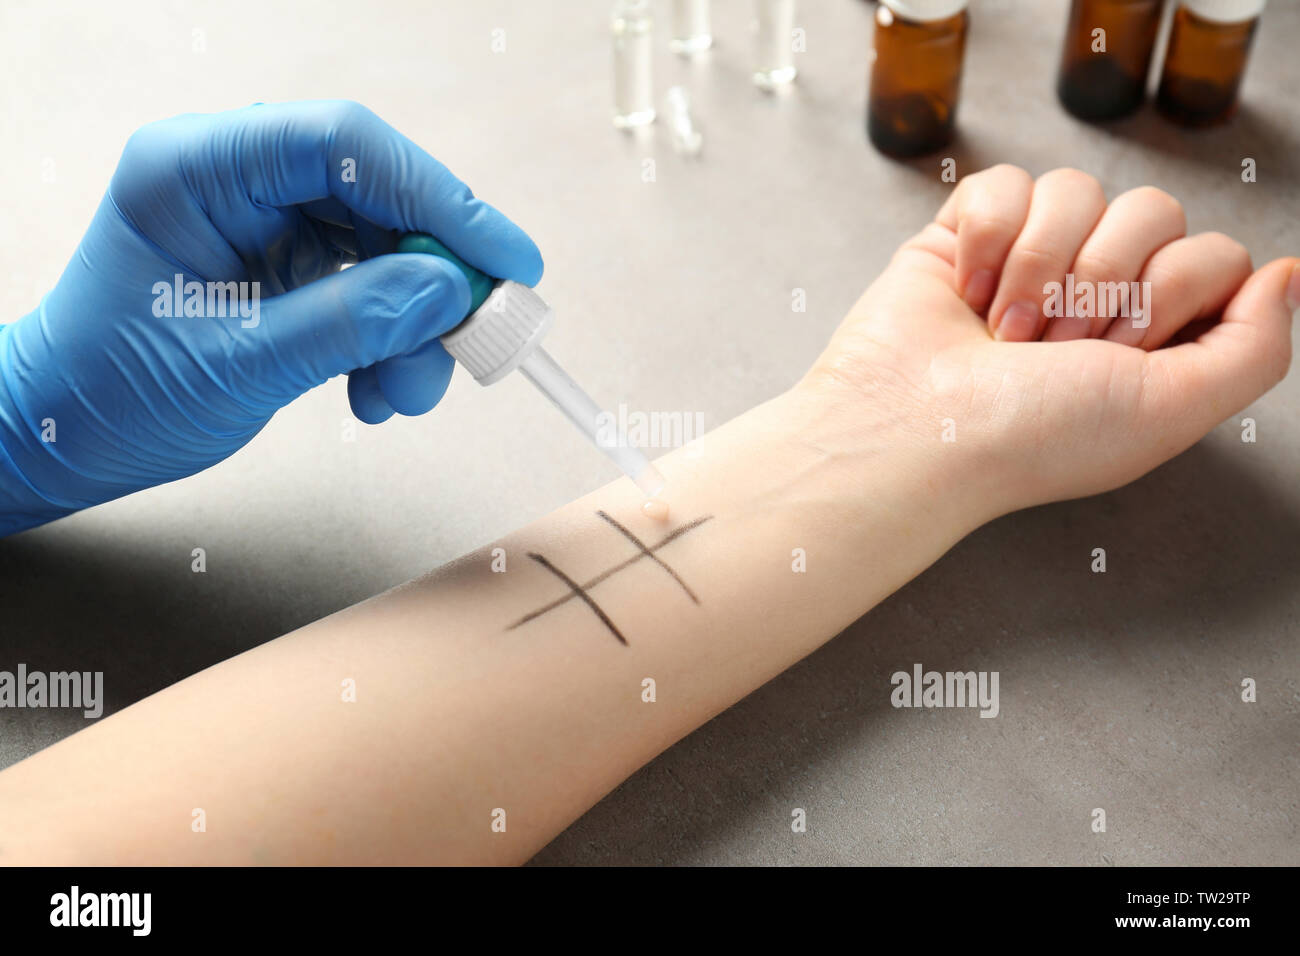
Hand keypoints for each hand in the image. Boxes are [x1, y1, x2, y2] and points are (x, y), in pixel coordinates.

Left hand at [0, 100, 541, 532]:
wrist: (68, 438)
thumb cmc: (116, 393)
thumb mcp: (239, 364)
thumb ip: (350, 322)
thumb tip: (450, 290)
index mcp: (197, 169)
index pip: (341, 145)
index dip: (437, 195)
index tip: (504, 260)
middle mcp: (236, 180)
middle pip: (376, 194)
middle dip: (434, 273)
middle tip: (478, 339)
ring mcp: (264, 222)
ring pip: (383, 245)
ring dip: (416, 324)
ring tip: (407, 393)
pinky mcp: (284, 264)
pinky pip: (368, 286)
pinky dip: (390, 341)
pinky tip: (379, 393)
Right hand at [798, 165, 1298, 521]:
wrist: (913, 428)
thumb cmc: (1028, 436)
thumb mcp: (1171, 410)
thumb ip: (1256, 347)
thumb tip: (1285, 270)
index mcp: (1150, 336)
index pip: (1211, 255)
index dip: (1168, 294)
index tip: (1116, 354)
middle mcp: (1095, 291)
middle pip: (1152, 211)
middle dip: (1101, 281)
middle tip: (1054, 346)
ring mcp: (1029, 258)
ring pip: (1076, 189)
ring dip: (1039, 264)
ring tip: (1003, 328)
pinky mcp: (965, 234)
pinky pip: (1005, 182)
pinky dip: (985, 235)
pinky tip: (965, 290)